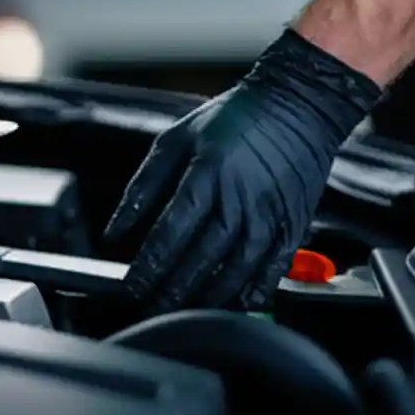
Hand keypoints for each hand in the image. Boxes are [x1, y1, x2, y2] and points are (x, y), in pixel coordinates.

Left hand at [105, 30, 380, 312]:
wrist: (299, 104)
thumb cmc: (233, 119)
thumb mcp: (176, 139)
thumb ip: (143, 186)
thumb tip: (115, 231)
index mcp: (206, 173)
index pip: (171, 231)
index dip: (150, 264)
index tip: (133, 285)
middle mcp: (240, 197)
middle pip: (202, 257)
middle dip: (173, 289)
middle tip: (153, 307)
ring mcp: (270, 213)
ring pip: (237, 269)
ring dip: (209, 296)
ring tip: (186, 310)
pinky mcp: (293, 223)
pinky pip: (274, 267)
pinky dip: (255, 291)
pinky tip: (236, 302)